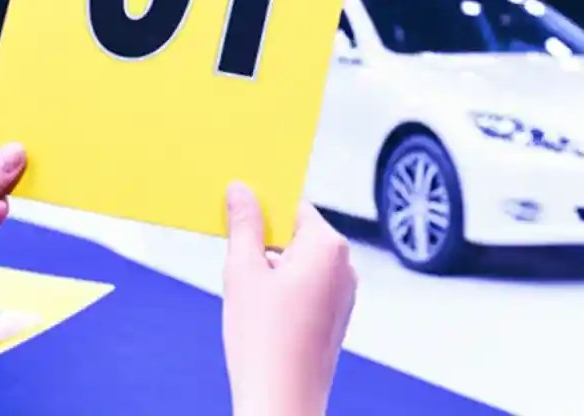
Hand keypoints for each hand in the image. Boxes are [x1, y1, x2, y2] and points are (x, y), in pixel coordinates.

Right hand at [222, 183, 356, 415]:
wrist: (283, 401)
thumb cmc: (263, 339)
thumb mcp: (243, 271)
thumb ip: (243, 225)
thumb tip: (241, 189)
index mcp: (329, 246)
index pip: (294, 206)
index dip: (263, 211)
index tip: (237, 221)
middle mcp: (346, 265)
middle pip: (299, 235)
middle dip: (267, 245)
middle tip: (238, 267)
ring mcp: (345, 293)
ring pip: (302, 264)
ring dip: (274, 270)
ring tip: (251, 299)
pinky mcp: (337, 316)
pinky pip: (310, 288)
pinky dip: (286, 292)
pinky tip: (265, 316)